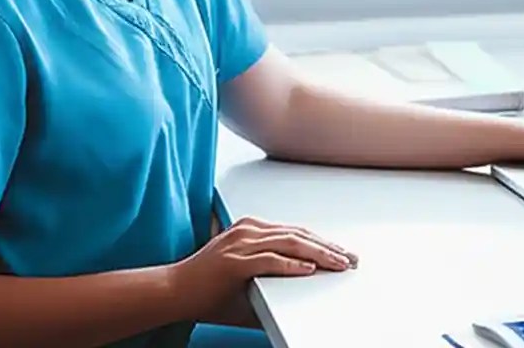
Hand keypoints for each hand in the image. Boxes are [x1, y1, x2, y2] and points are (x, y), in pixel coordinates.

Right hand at [175, 216, 357, 308]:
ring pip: (288, 243)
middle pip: (297, 234)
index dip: (322, 241)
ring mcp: (239, 244)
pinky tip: (308, 269)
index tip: (343, 253)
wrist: (173, 291)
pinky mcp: (233, 262)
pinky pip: (268, 260)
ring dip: (317, 254)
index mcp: (251, 230)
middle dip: (328, 247)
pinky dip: (291, 264)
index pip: (295, 232)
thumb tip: (299, 295)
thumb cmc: (206, 289)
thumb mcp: (245, 280)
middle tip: (350, 258)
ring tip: (338, 263)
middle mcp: (247, 231)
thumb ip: (271, 281)